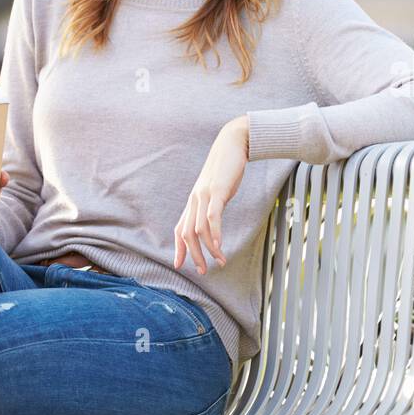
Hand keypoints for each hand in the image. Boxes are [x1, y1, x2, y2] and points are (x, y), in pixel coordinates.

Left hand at [173, 117, 248, 275]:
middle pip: (187, 234)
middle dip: (193, 255)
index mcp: (194, 201)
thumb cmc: (228, 167)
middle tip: (202, 271)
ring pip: (199, 229)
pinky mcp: (218, 191)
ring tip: (219, 262)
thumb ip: (213, 202)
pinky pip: (212, 216)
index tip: (179, 265)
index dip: (179, 248)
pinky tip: (219, 245)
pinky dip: (215, 233)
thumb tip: (214, 217)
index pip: (180, 229)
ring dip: (209, 249)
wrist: (234, 143)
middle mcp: (195, 199)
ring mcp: (204, 195)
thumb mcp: (218, 188)